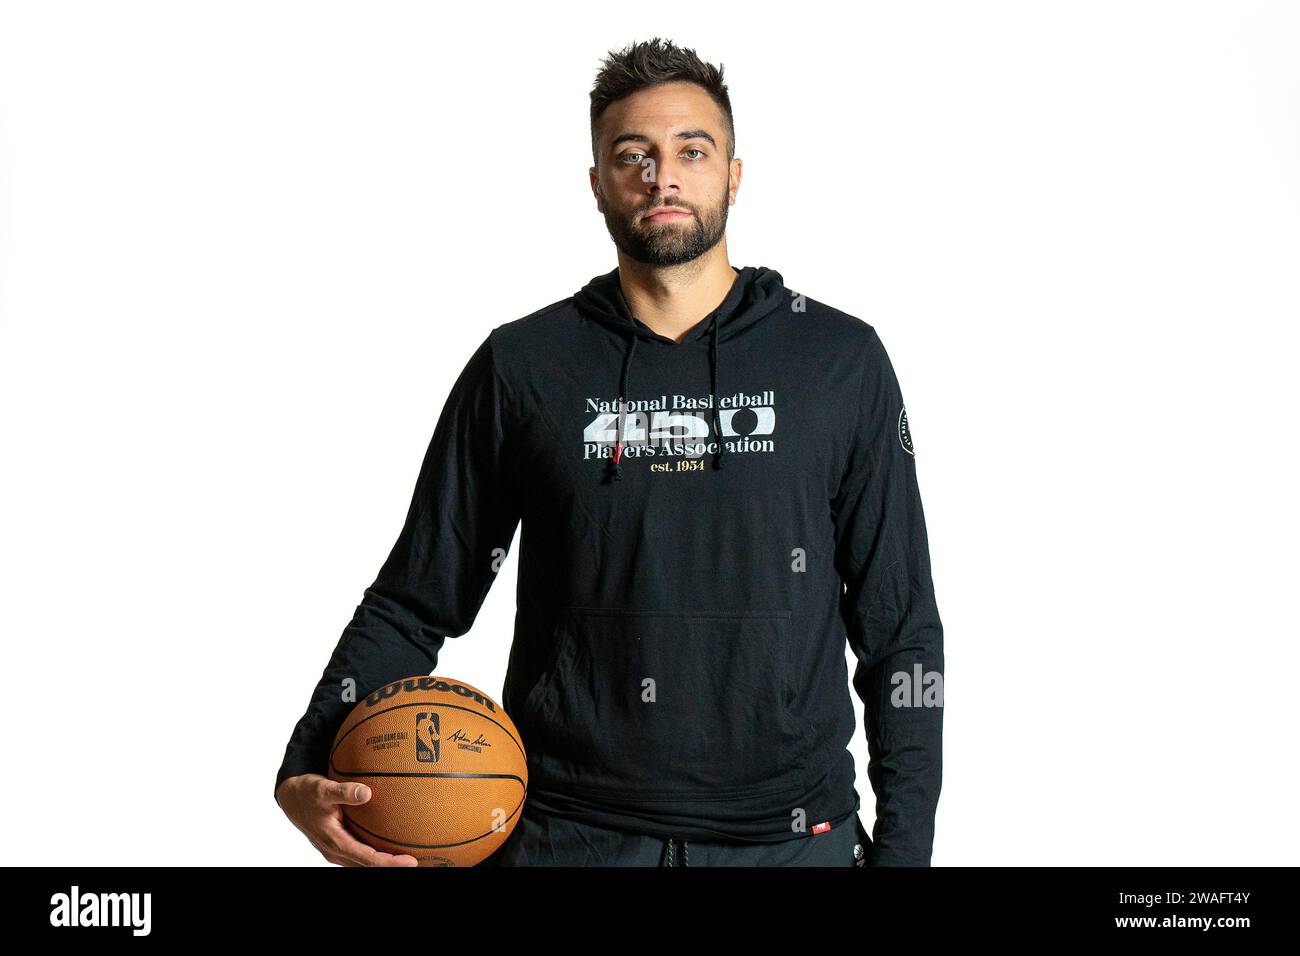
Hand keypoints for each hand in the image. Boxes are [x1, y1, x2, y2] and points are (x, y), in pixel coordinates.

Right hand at [276, 774, 419, 866]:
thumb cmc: (307, 793)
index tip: (411, 862)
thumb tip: (366, 792)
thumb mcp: (322, 789)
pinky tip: (392, 844)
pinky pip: (362, 854)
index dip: (389, 863)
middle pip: (368, 866)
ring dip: (384, 862)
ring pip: (364, 863)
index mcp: (335, 842)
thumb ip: (344, 791)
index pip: (367, 859)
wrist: (291, 798)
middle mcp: (337, 851)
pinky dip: (377, 854)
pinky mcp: (340, 845)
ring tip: (409, 858)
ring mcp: (338, 851)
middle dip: (391, 866)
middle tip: (418, 862)